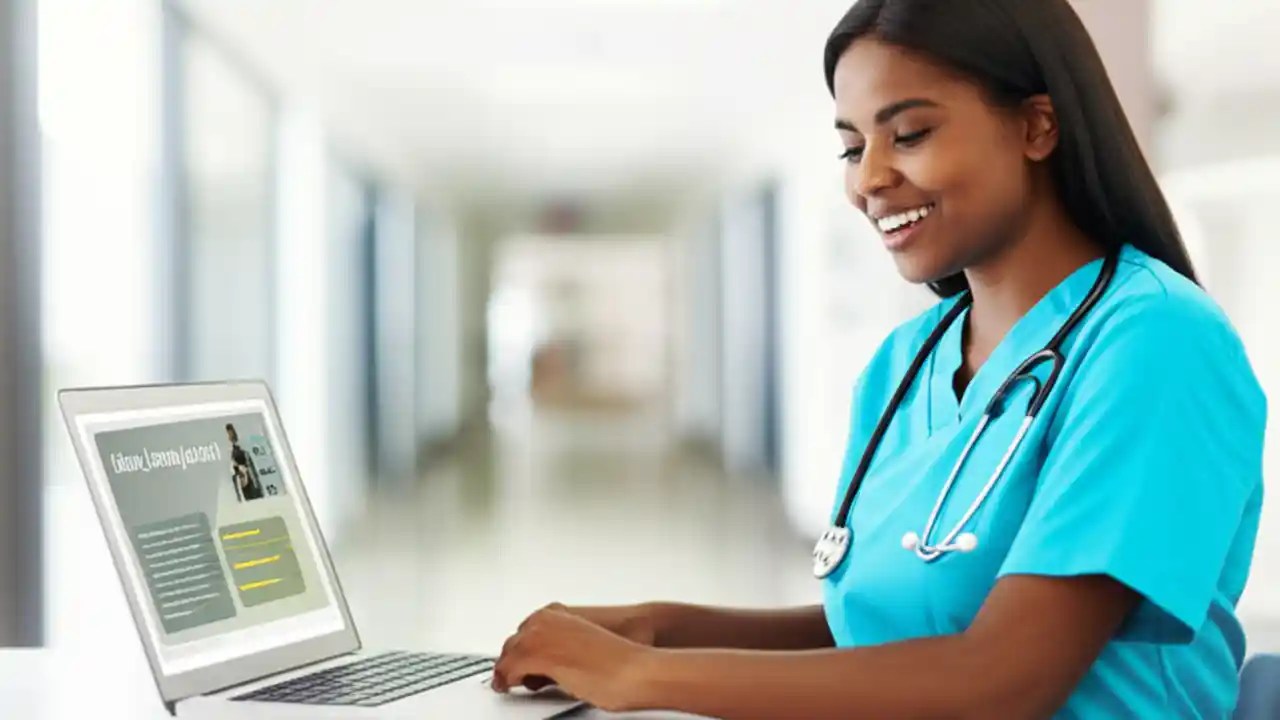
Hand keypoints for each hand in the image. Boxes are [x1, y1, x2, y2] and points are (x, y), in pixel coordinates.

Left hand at [492, 605, 652, 712]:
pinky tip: (510, 686)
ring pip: (509, 654)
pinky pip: (511, 669)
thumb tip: (548, 670)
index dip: (518, 650)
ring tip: (508, 684)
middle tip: (507, 677)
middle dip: (510, 660)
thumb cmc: (619, 655)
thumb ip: (562, 652)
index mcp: (557, 614)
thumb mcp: (583, 647)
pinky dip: (508, 679)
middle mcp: (546, 619)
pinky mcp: (540, 654)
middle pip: (514, 642)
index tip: (514, 663)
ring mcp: (541, 634)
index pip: (525, 632)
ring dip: (508, 670)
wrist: (634, 659)